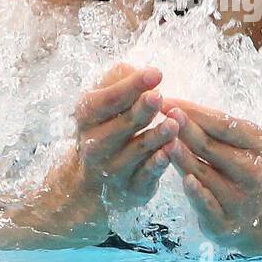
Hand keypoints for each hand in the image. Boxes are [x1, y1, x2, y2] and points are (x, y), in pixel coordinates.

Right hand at [63, 62, 180, 218]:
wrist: (92, 182)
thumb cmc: (106, 127)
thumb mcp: (103, 101)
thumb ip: (120, 81)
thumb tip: (142, 72)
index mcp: (87, 116)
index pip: (110, 99)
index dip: (133, 85)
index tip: (156, 73)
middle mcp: (95, 144)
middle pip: (122, 125)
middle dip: (141, 110)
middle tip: (158, 96)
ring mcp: (113, 169)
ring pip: (137, 150)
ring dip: (156, 137)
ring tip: (173, 123)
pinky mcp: (132, 188)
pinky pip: (146, 175)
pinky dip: (158, 164)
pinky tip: (170, 151)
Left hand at [159, 99, 261, 254]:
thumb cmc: (240, 167)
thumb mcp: (238, 143)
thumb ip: (212, 127)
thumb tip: (177, 106)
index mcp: (254, 143)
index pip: (223, 124)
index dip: (195, 112)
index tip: (169, 100)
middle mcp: (250, 170)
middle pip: (211, 147)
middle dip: (187, 130)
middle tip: (165, 114)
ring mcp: (239, 198)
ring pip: (206, 174)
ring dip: (184, 158)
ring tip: (166, 142)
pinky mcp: (225, 222)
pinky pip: (209, 206)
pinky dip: (198, 193)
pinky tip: (186, 180)